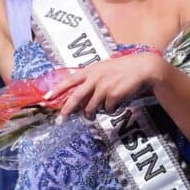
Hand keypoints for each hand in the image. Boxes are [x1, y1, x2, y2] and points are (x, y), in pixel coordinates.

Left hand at [48, 51, 163, 121]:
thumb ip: (91, 80)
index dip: (57, 89)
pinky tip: (118, 101)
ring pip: (91, 108)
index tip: (46, 98)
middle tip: (60, 120)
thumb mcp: (103, 69)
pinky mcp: (113, 94)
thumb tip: (80, 99)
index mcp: (90, 70)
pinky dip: (111, 109)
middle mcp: (94, 78)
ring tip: (96, 112)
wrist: (142, 68)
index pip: (69, 80)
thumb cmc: (123, 69)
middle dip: (67, 110)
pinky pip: (107, 109)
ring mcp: (104, 86)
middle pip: (76, 98)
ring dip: (92, 114)